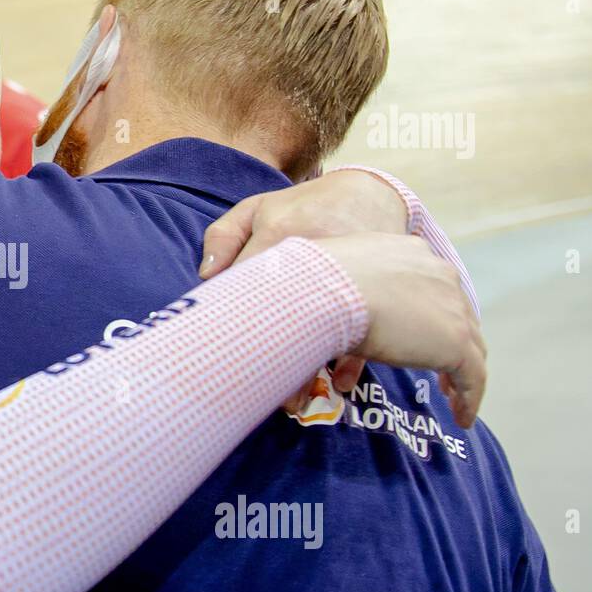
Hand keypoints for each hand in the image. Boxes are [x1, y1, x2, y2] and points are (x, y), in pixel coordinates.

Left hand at [202, 170, 408, 398]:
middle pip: (290, 314)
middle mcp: (319, 253)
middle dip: (273, 359)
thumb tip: (206, 275)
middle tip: (257, 391)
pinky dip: (355, 359)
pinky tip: (339, 380)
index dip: (234, 323)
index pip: (249, 286)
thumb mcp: (258, 208)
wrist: (372, 191)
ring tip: (294, 400)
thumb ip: (223, 235)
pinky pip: (370, 328)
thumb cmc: (303, 207)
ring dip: (311, 369)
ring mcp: (355, 271)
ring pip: (329, 328)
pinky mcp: (384, 286)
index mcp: (281, 235)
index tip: (223, 356)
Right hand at [313, 233, 486, 427]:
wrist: (326, 288)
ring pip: (471, 345)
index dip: (428, 314)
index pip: (430, 287)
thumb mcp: (332, 295)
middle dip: (450, 340)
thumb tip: (321, 358)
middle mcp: (438, 274)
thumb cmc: (316, 285)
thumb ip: (337, 319)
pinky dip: (469, 398)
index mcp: (409, 254)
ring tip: (451, 395)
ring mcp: (452, 307)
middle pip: (457, 314)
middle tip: (441, 367)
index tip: (419, 336)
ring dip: (462, 371)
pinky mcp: (456, 340)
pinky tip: (460, 418)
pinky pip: (472, 376)